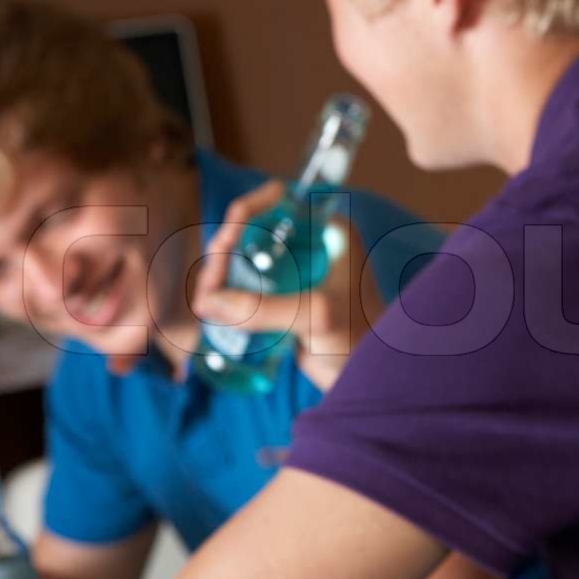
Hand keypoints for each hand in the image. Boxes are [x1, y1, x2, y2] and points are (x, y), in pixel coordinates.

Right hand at [192, 179, 377, 390]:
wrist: (372, 377)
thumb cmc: (357, 338)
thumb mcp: (315, 316)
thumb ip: (265, 308)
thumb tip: (207, 303)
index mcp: (327, 230)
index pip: (276, 201)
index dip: (243, 215)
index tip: (224, 246)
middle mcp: (310, 243)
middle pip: (251, 231)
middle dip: (223, 252)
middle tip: (210, 288)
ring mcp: (295, 271)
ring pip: (243, 260)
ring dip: (219, 276)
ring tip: (207, 305)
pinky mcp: (284, 298)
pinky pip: (246, 286)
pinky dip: (226, 294)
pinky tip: (211, 310)